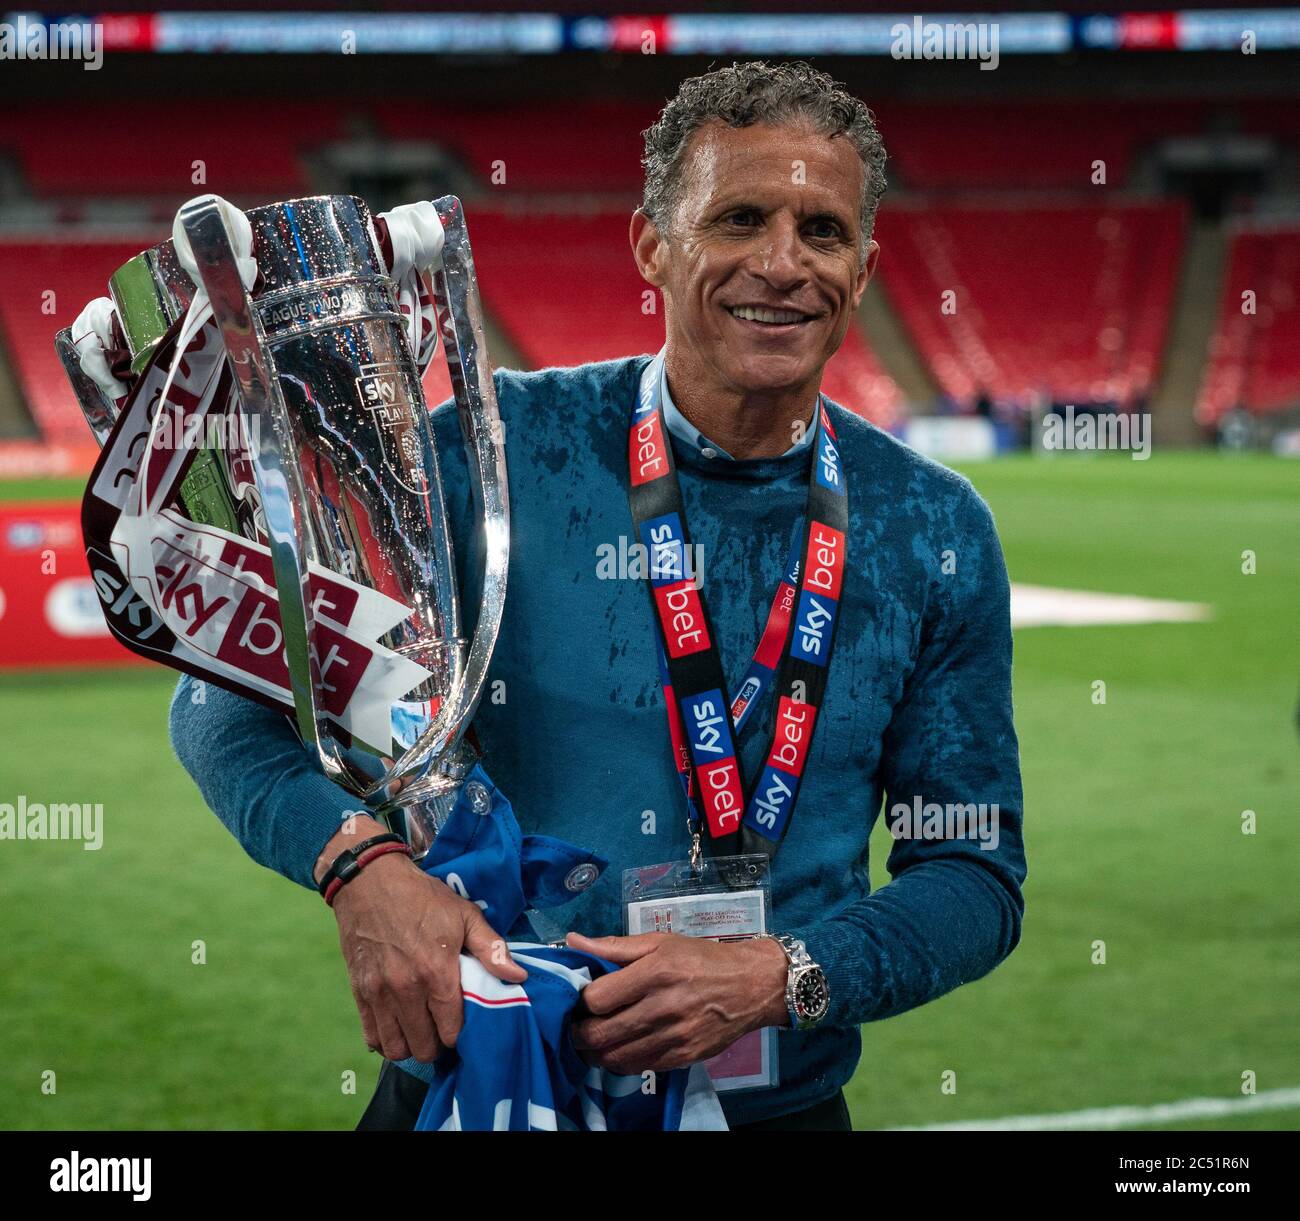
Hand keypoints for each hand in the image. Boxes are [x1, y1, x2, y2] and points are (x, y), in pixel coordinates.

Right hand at [322, 823, 525, 1062]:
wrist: (370, 882)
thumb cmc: (422, 898)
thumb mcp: (464, 914)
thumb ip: (492, 949)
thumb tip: (519, 977)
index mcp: (436, 972)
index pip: (451, 1031)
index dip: (460, 1033)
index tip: (463, 1023)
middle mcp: (406, 989)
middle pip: (425, 1047)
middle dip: (437, 1043)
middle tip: (443, 1027)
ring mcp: (379, 994)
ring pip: (397, 1048)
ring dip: (412, 1045)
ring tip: (421, 1030)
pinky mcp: (359, 992)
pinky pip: (372, 1037)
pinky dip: (386, 1040)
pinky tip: (398, 1026)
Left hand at [566, 931, 788, 1074]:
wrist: (752, 985)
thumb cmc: (702, 958)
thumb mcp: (661, 941)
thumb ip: (615, 945)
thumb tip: (574, 941)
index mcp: (655, 971)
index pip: (598, 998)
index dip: (581, 1001)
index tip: (580, 1000)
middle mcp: (663, 1006)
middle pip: (602, 1033)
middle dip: (579, 1034)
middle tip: (576, 1028)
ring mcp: (675, 1035)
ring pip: (617, 1057)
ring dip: (596, 1053)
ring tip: (592, 1042)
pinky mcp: (684, 1056)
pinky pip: (640, 1066)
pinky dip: (622, 1062)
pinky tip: (619, 1050)